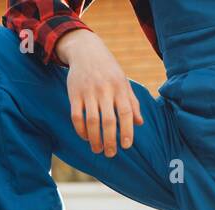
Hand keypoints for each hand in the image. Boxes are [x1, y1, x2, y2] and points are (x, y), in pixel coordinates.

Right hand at [55, 29, 142, 157]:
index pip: (126, 113)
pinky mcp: (74, 94)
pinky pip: (76, 117)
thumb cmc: (108, 69)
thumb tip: (140, 123)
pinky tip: (85, 137)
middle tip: (110, 154)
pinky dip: (81, 130)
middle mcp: (105, 90)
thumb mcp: (124, 82)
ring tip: (97, 149)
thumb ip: (132, 102)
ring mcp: (89, 92)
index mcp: (120, 88)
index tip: (126, 146)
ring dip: (94, 139)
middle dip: (110, 140)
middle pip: (108, 121)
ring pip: (92, 121)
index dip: (127, 130)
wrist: (86, 50)